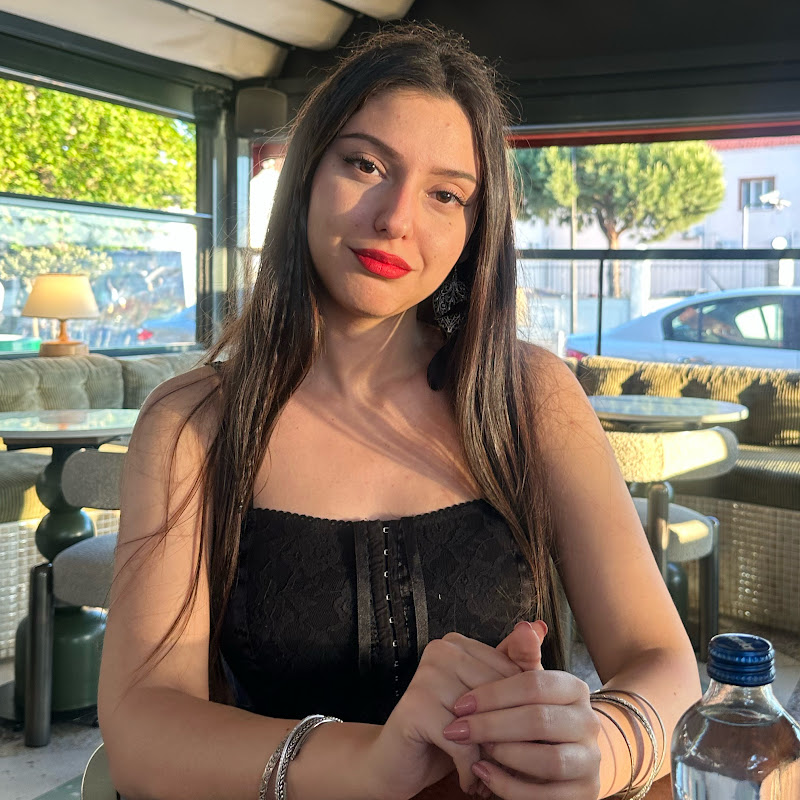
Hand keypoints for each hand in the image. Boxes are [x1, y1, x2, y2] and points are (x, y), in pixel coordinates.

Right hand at [366, 632, 523, 799]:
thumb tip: (539, 627)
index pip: (512, 670)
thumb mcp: (487, 702)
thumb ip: (514, 663)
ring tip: (489, 773)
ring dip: (490, 755)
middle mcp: (441, 650)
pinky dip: (469, 768)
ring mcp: (425, 674)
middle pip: (499, 693)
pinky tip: (469, 780)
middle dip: (508, 735)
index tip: (524, 737)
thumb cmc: (448, 730)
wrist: (400, 762)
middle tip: (508, 762)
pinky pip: (462, 741)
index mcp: (459, 643)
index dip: (522, 711)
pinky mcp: (415, 705)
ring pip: (483, 718)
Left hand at [447, 621, 600, 799]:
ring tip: (476, 750)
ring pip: (548, 760)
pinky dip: (509, 786)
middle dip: (491, 725)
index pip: (534, 685)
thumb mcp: (526, 684)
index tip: (459, 704)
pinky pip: (545, 795)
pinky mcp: (583, 795)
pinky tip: (484, 774)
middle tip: (457, 729)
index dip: (493, 694)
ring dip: (504, 755)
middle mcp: (590, 724)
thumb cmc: (535, 713)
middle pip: (538, 721)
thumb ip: (522, 656)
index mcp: (574, 690)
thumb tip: (525, 626)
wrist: (568, 756)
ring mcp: (590, 762)